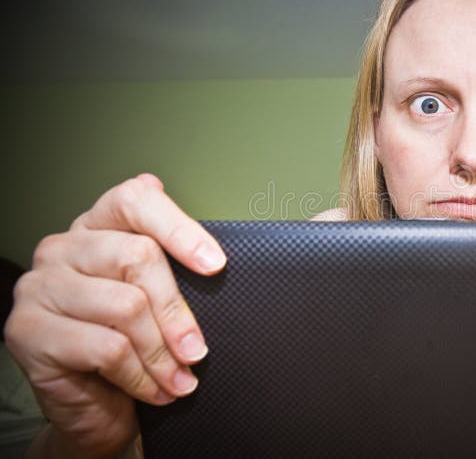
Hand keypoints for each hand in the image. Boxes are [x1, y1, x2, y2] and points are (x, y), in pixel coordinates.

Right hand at [4, 173, 225, 457]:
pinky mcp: (26, 331)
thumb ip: (203, 259)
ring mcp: (41, 287)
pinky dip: (140, 375)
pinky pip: (104, 347)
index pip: (136, 199)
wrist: (102, 407)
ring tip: (180, 376)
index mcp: (100, 224)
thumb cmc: (144, 342)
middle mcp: (65, 246)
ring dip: (163, 352)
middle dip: (180, 312)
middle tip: (200, 350)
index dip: (180, 229)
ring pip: (124, 306)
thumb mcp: (175, 297)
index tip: (217, 265)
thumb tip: (316, 221)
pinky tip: (155, 388)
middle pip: (136, 256)